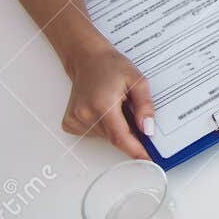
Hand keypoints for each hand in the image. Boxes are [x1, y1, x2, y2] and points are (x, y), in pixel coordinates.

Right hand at [60, 38, 154, 158]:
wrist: (87, 59)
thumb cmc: (111, 66)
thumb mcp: (137, 81)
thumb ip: (144, 106)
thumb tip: (148, 129)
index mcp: (102, 104)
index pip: (121, 137)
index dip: (135, 150)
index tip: (147, 160)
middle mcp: (85, 114)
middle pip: (115, 137)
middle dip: (130, 133)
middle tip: (133, 113)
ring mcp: (76, 120)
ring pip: (105, 136)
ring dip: (117, 127)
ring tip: (117, 105)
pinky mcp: (70, 123)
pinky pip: (95, 133)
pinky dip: (105, 126)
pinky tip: (104, 109)